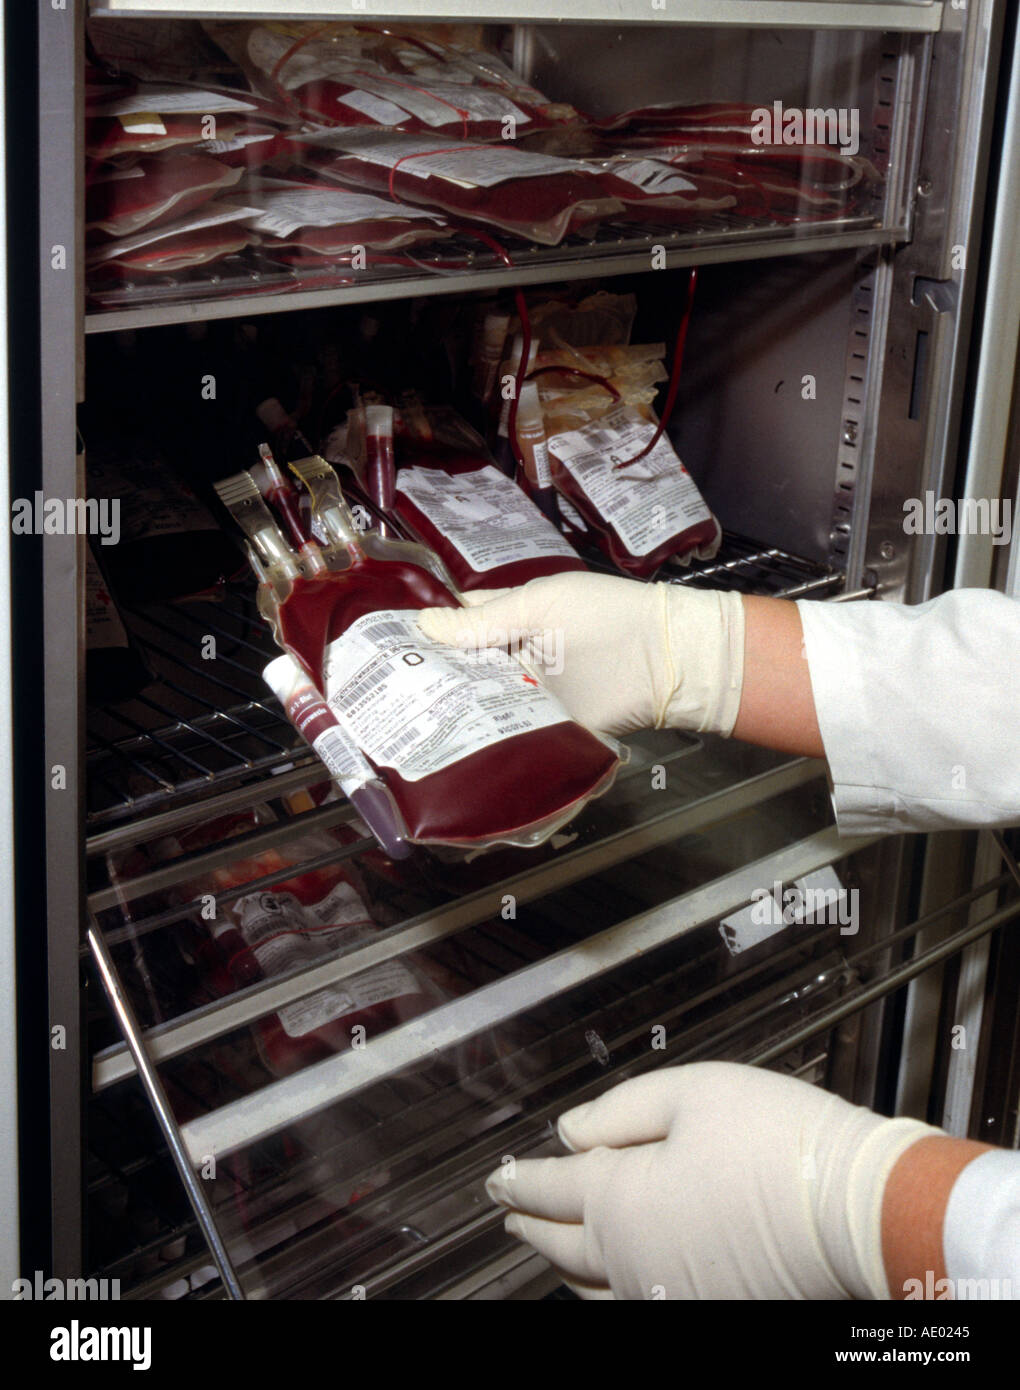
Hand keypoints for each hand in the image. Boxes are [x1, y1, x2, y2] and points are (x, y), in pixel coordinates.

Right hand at [417, 571, 745, 737]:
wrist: (665, 660)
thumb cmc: (607, 617)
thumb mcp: (541, 607)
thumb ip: (483, 623)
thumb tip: (423, 626)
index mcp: (510, 619)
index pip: (456, 626)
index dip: (424, 637)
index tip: (381, 652)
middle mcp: (513, 658)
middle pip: (462, 672)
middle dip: (429, 683)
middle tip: (386, 700)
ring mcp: (528, 696)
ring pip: (480, 707)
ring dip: (452, 716)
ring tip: (406, 730)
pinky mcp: (544, 730)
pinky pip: (510, 738)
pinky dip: (487, 745)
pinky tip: (453, 753)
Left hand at [484, 1062, 937, 1299]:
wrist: (862, 1212)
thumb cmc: (785, 1148)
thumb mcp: (694, 1093)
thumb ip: (621, 1111)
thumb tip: (574, 1130)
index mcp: (622, 1200)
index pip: (552, 1188)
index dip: (520, 1178)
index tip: (497, 1178)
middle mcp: (634, 1261)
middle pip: (564, 1245)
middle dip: (531, 1224)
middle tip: (510, 1213)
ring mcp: (670, 1298)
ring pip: (595, 1287)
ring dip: (565, 1264)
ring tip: (550, 1248)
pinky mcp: (709, 1314)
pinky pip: (637, 1305)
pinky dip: (611, 1291)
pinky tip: (613, 1283)